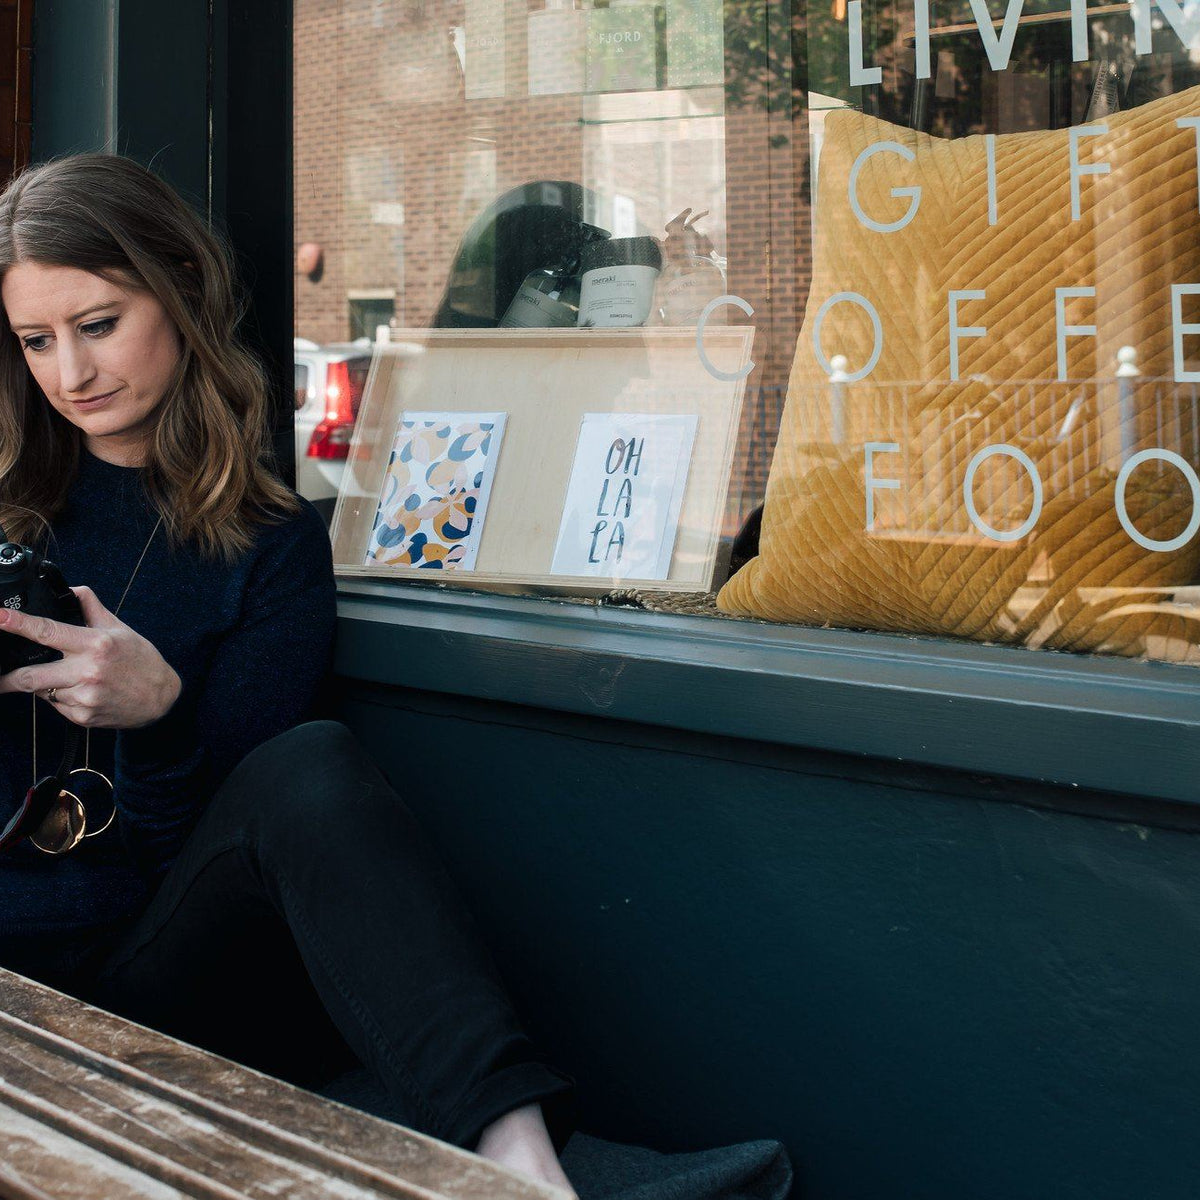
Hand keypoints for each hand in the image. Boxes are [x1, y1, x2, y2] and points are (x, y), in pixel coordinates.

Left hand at [0, 587, 180, 728]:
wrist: (162, 698)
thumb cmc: (142, 661)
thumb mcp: (120, 628)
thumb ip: (91, 607)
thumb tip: (71, 590)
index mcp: (96, 645)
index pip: (48, 631)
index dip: (18, 624)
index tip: (0, 618)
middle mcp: (88, 672)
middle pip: (29, 676)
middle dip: (9, 677)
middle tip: (2, 676)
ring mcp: (84, 698)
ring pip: (42, 691)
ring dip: (43, 685)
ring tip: (65, 679)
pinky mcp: (83, 717)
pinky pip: (56, 705)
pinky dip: (59, 698)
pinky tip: (79, 692)